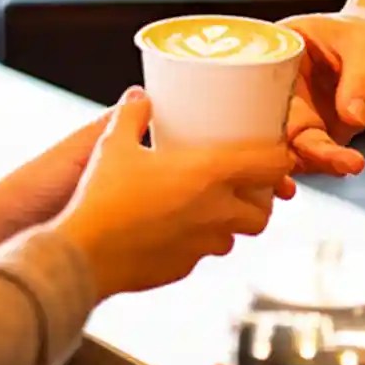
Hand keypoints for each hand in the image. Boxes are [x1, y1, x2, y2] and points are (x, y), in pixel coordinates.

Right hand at [0, 107, 298, 235]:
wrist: (84, 254)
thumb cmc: (102, 198)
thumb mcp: (114, 145)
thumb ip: (132, 116)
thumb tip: (140, 97)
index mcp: (210, 174)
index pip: (272, 166)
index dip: (281, 159)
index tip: (277, 153)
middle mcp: (216, 211)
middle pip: (263, 211)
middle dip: (261, 200)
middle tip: (246, 186)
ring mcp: (203, 244)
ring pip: (236, 236)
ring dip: (232, 223)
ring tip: (212, 208)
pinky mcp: (185, 267)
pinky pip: (203, 253)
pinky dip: (200, 242)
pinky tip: (177, 230)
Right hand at [279, 10, 364, 175]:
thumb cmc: (364, 38)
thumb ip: (359, 82)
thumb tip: (353, 118)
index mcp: (274, 56)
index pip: (257, 88)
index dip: (263, 115)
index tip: (283, 135)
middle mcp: (276, 89)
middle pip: (271, 126)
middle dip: (289, 150)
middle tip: (323, 161)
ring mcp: (293, 115)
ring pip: (291, 148)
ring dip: (315, 162)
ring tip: (350, 164)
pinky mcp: (311, 134)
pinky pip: (311, 157)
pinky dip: (326, 166)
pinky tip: (347, 166)